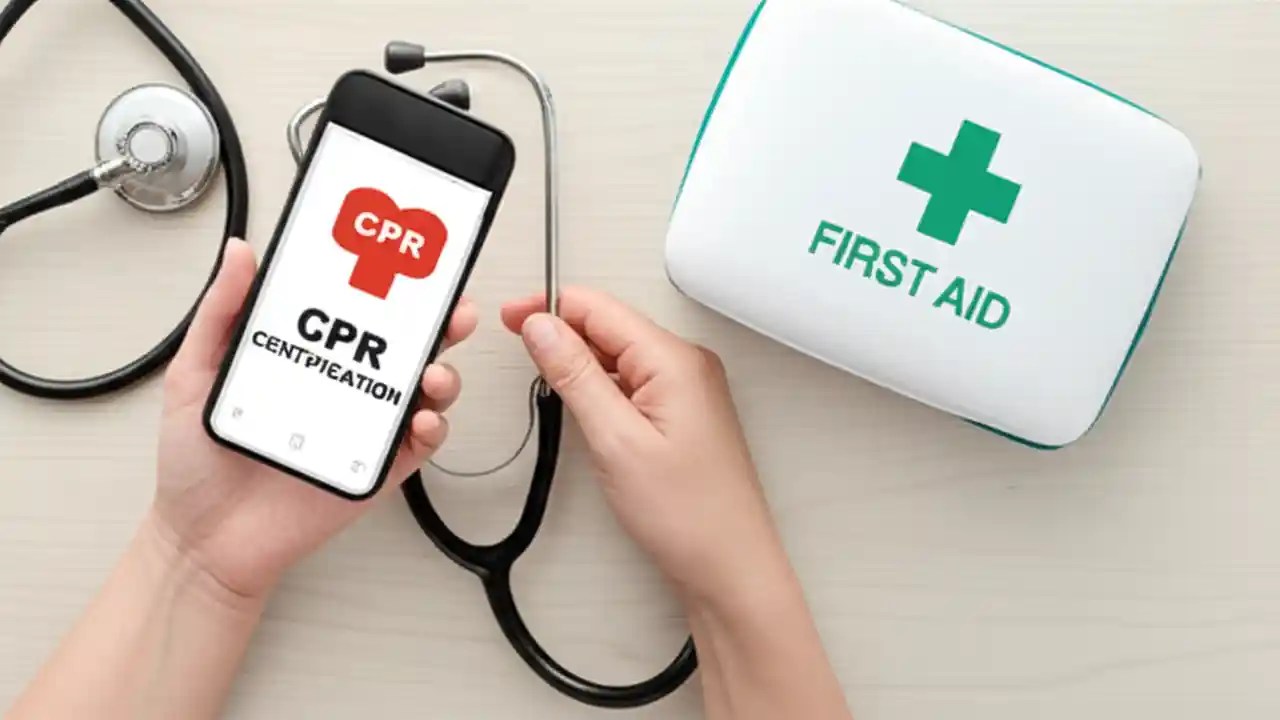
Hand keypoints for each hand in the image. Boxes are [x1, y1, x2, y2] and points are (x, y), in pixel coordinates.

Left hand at [152, 239, 475, 599]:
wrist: (204, 539)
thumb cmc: (198, 462)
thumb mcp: (196, 374)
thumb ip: (220, 313)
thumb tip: (239, 255)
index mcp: (309, 359)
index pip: (360, 313)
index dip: (392, 286)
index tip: (411, 262)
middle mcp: (344, 388)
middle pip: (408, 346)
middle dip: (441, 322)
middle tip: (451, 310)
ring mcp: (364, 428)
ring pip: (425, 391)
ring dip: (444, 374)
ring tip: (434, 372)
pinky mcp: (377, 470)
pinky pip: (419, 445)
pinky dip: (432, 428)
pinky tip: (422, 419)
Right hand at [501, 287, 785, 604]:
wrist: (729, 566)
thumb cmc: (688, 514)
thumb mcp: (615, 439)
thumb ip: (575, 376)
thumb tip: (543, 328)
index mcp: (675, 360)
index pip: (600, 308)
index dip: (550, 306)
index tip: (510, 317)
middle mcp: (687, 365)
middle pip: (609, 325)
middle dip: (560, 330)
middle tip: (516, 345)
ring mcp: (688, 389)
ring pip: (619, 354)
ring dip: (578, 359)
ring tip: (542, 378)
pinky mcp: (682, 413)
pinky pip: (633, 380)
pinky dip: (600, 384)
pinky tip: (580, 403)